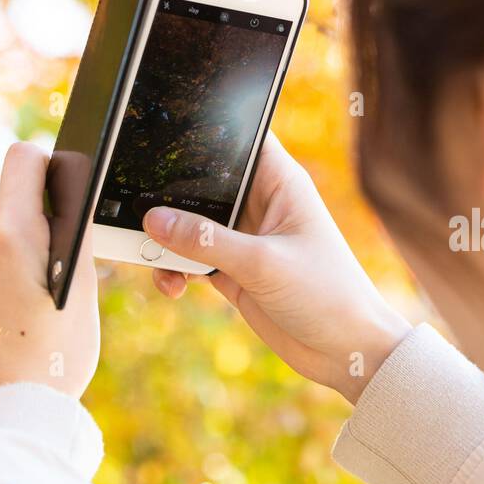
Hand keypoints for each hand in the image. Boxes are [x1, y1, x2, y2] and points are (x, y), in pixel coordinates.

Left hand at [0, 143, 99, 400]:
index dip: (41, 166)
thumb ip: (72, 233)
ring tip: (20, 312)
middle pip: (7, 214)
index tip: (50, 186)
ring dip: (1, 265)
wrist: (12, 410)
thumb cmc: (58, 352)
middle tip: (45, 285)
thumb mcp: (84, 288)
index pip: (23, 160)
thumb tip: (66, 198)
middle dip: (27, 236)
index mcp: (11, 234)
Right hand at [143, 133, 409, 405]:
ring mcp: (244, 237)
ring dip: (167, 239)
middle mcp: (260, 203)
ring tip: (151, 256)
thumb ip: (205, 241)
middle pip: (203, 182)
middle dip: (170, 195)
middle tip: (136, 207)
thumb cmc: (327, 294)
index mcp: (279, 181)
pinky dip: (173, 269)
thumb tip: (154, 219)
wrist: (346, 353)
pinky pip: (190, 258)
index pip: (239, 137)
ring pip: (190, 223)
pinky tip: (172, 285)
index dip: (205, 130)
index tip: (162, 136)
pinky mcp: (233, 270)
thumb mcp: (263, 264)